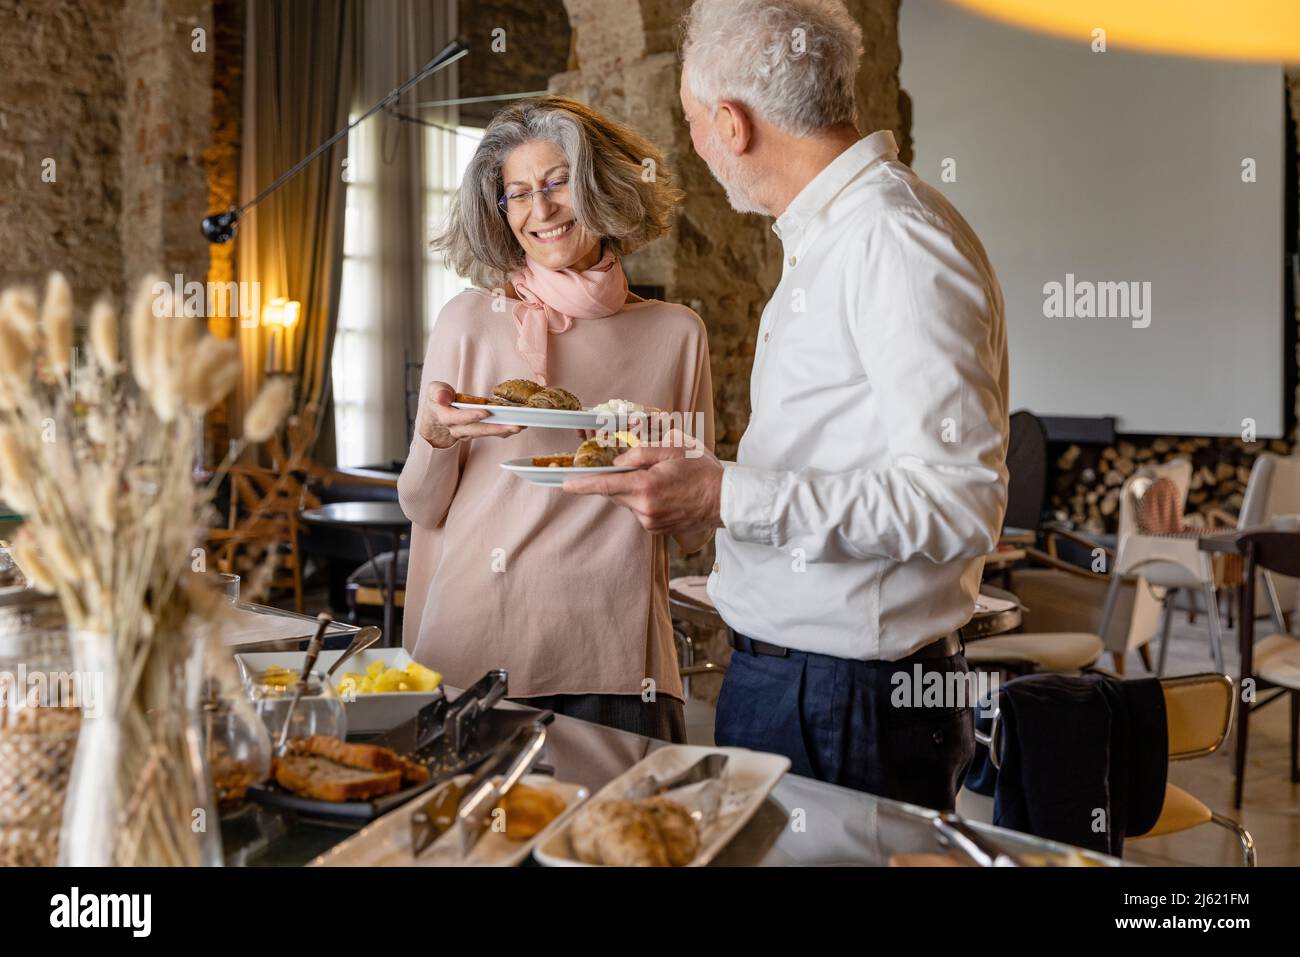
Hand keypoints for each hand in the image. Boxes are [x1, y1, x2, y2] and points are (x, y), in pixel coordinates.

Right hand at [416, 381, 522, 449]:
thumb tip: (443, 397)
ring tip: (521, 426)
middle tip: (515, 425)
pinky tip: (518, 426)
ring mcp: (468, 433)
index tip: (486, 412)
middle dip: (497, 428)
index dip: (471, 416)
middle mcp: (457, 429)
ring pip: (487, 433)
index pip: (458, 418)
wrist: (436, 418)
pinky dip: (505, 430)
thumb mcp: (433, 391)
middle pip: (478, 430)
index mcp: (445, 417)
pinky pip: (492, 433)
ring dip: (504, 430)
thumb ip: (438, 392)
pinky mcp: (477, 432)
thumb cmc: (437, 401)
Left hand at [562, 430, 723, 535]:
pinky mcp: (656, 528)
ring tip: (662, 480)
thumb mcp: (673, 448)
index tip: (565, 484)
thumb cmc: (702, 471)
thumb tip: (620, 461)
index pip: (605, 484)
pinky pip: (639, 510)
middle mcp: (644, 508)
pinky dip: (645, 499)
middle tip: (639, 468)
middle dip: (619, 478)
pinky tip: (665, 493)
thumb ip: (641, 452)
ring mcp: (650, 521)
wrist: (724, 500)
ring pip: (628, 501)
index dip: (582, 484)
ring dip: (635, 489)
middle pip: (615, 492)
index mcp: (646, 486)